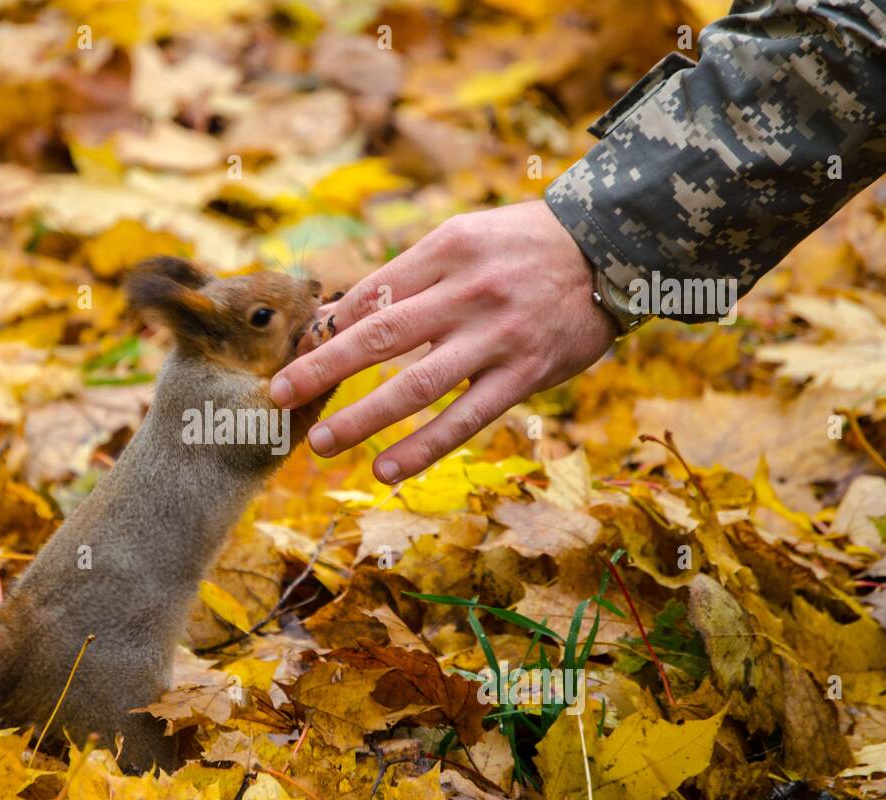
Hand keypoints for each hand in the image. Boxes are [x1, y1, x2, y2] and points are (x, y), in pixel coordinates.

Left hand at [270, 200, 616, 482]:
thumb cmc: (522, 245)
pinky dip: (423, 447)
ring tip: (322, 444)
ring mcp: (496, 336)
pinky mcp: (524, 374)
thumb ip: (407, 275)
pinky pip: (466, 418)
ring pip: (416, 385)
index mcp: (444, 251)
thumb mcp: (464, 237)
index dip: (326, 329)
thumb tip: (339, 315)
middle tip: (279, 397)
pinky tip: (386, 470)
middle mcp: (466, 292)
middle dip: (322, 369)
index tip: (294, 355)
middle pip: (379, 337)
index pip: (369, 295)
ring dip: (363, 418)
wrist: (613, 248)